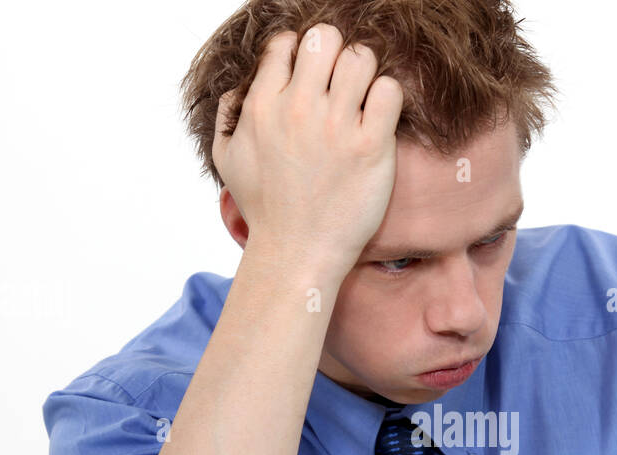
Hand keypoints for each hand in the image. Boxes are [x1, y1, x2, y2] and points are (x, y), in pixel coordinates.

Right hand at [213, 24, 403, 269]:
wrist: (297, 253)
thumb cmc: (265, 211)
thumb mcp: (227, 160)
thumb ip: (228, 117)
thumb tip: (237, 92)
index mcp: (263, 105)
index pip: (288, 43)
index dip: (302, 55)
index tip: (312, 81)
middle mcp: (298, 108)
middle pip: (326, 39)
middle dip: (336, 55)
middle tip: (342, 85)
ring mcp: (335, 126)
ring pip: (361, 58)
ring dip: (365, 75)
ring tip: (362, 102)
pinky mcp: (369, 146)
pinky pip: (389, 91)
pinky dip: (387, 99)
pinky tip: (378, 121)